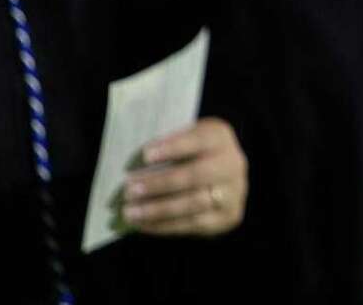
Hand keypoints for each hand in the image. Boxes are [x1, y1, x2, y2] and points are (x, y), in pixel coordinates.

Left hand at [120, 117, 247, 237]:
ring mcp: (233, 192)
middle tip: (129, 191)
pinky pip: (193, 224)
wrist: (226, 176)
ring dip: (157, 210)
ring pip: (193, 204)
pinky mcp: (228, 216)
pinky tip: (143, 224)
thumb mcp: (187, 138)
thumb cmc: (195, 153)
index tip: (145, 155)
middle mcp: (232, 164)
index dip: (172, 147)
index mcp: (219, 138)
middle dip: (160, 184)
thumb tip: (135, 165)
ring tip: (131, 212)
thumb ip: (168, 146)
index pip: (198, 140)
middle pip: (196, 175)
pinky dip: (164, 226)